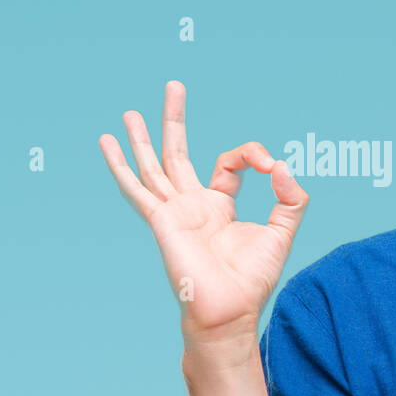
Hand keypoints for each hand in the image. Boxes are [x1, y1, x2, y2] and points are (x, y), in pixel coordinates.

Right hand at [99, 80, 308, 338]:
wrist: (230, 310)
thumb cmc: (252, 280)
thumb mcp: (282, 231)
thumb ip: (289, 198)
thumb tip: (280, 166)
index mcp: (218, 206)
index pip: (229, 164)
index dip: (250, 154)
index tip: (269, 164)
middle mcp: (192, 205)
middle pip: (179, 152)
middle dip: (175, 119)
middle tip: (174, 86)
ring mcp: (173, 211)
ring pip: (154, 165)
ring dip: (143, 136)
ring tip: (130, 111)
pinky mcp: (161, 220)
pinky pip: (137, 188)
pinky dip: (120, 165)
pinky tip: (106, 143)